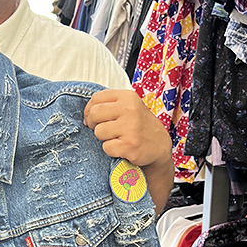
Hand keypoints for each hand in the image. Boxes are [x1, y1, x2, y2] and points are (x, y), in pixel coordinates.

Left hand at [83, 89, 173, 212]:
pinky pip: (106, 147)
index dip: (89, 110)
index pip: (96, 98)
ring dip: (103, 138)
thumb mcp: (130, 106)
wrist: (160, 145)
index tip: (92, 118)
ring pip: (99, 132)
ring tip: (116, 138)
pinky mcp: (129, 145)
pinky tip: (122, 147)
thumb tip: (86, 116)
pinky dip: (111, 150)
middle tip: (102, 129)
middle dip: (93, 124)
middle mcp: (130, 110)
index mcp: (128, 97)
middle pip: (94, 114)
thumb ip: (109, 105)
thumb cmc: (140, 125)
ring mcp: (130, 128)